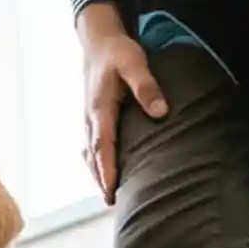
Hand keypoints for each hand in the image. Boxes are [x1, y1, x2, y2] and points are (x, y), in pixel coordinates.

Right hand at [80, 30, 167, 204]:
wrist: (98, 44)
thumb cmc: (118, 53)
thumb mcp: (135, 64)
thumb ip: (146, 87)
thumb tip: (160, 112)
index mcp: (100, 110)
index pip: (102, 146)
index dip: (106, 170)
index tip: (110, 190)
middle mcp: (90, 119)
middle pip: (92, 157)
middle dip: (100, 180)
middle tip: (110, 202)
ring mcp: (88, 121)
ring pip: (89, 154)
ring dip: (96, 174)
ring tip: (108, 194)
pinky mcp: (92, 120)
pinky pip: (91, 147)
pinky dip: (95, 163)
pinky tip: (104, 171)